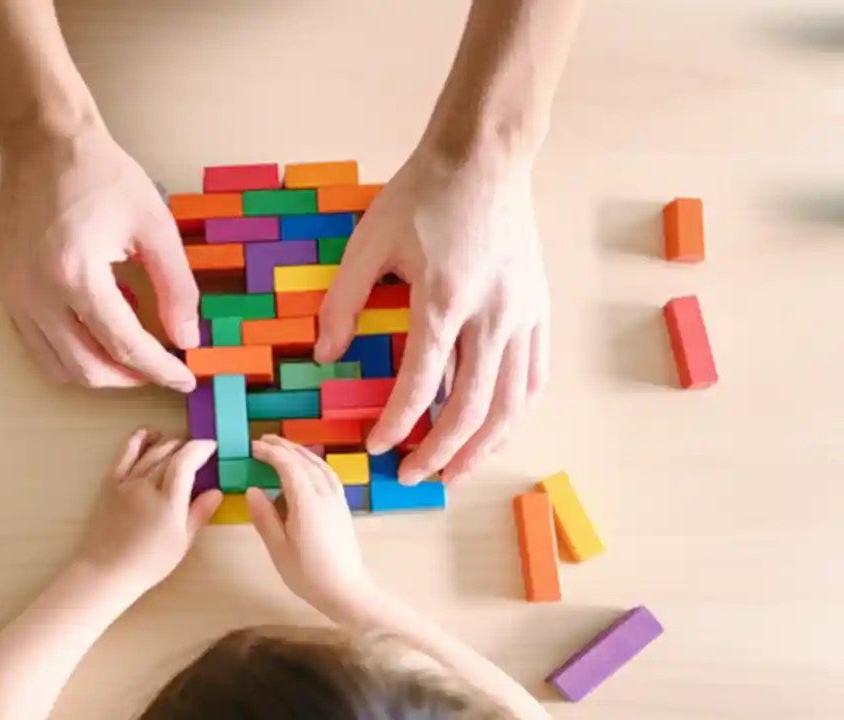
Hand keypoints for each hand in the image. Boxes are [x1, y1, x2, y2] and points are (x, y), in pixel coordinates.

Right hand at [0, 127, 199, 390]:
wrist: (42, 142)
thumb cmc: (102, 175)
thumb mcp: (155, 226)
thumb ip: (176, 286)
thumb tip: (186, 339)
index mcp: (77, 275)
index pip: (124, 346)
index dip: (160, 369)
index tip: (185, 379)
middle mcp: (38, 295)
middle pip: (88, 369)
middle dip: (130, 378)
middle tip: (161, 366)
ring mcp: (16, 296)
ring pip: (58, 367)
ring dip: (99, 371)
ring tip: (131, 347)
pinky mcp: (6, 292)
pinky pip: (39, 346)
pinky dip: (72, 351)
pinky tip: (99, 325)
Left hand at [78, 429, 221, 593]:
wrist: (106, 570)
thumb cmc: (149, 562)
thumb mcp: (181, 542)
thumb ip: (199, 513)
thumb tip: (216, 491)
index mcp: (168, 500)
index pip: (186, 462)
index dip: (201, 449)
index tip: (212, 446)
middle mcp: (147, 484)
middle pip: (170, 454)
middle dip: (187, 446)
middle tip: (199, 449)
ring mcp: (126, 481)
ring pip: (151, 451)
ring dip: (168, 442)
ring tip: (179, 443)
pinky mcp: (110, 482)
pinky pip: (125, 453)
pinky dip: (138, 439)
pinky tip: (149, 434)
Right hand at [245, 436, 376, 615]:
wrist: (347, 591)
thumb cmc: (308, 574)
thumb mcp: (278, 549)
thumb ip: (264, 517)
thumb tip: (252, 489)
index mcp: (307, 502)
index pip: (288, 466)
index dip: (270, 453)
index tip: (252, 447)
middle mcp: (325, 494)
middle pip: (304, 460)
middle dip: (283, 447)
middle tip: (262, 440)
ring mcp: (337, 499)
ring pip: (319, 465)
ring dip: (300, 452)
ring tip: (282, 447)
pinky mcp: (342, 506)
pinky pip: (328, 474)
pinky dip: (314, 463)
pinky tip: (307, 467)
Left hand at [315, 144, 548, 483]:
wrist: (484, 156)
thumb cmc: (420, 195)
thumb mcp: (367, 243)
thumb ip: (342, 302)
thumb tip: (325, 356)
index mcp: (443, 300)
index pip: (420, 385)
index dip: (396, 425)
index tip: (375, 447)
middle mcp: (492, 315)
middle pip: (472, 409)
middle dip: (440, 452)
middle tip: (412, 476)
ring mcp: (523, 314)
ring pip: (512, 403)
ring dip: (484, 446)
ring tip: (456, 473)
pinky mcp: (538, 308)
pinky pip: (533, 377)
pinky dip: (514, 412)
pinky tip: (494, 430)